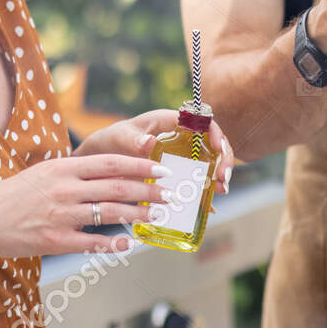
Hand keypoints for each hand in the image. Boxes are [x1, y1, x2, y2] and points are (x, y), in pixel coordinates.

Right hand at [0, 153, 173, 258]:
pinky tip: (127, 244)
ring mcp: (61, 215)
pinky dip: (112, 244)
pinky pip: (91, 243)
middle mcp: (65, 189)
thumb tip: (111, 171)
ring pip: (110, 214)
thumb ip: (76, 171)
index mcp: (64, 168)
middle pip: (117, 188)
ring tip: (155, 217)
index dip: (141, 165)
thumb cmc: (14, 195)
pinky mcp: (54, 240)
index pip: (111, 163)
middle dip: (148, 191)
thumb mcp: (45, 172)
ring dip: (138, 216)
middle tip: (169, 196)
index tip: (161, 169)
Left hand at [74, 110, 235, 196]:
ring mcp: (183, 156)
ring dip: (218, 177)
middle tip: (223, 178)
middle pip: (213, 144)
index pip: (203, 121)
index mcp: (172, 121)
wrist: (103, 157)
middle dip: (223, 160)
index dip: (215, 133)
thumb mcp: (120, 137)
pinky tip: (209, 207)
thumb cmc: (113, 140)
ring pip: (209, 163)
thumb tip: (149, 142)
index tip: (218, 149)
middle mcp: (183, 137)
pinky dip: (204, 193)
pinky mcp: (178, 173)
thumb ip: (133, 140)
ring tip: (221, 191)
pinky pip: (196, 181)